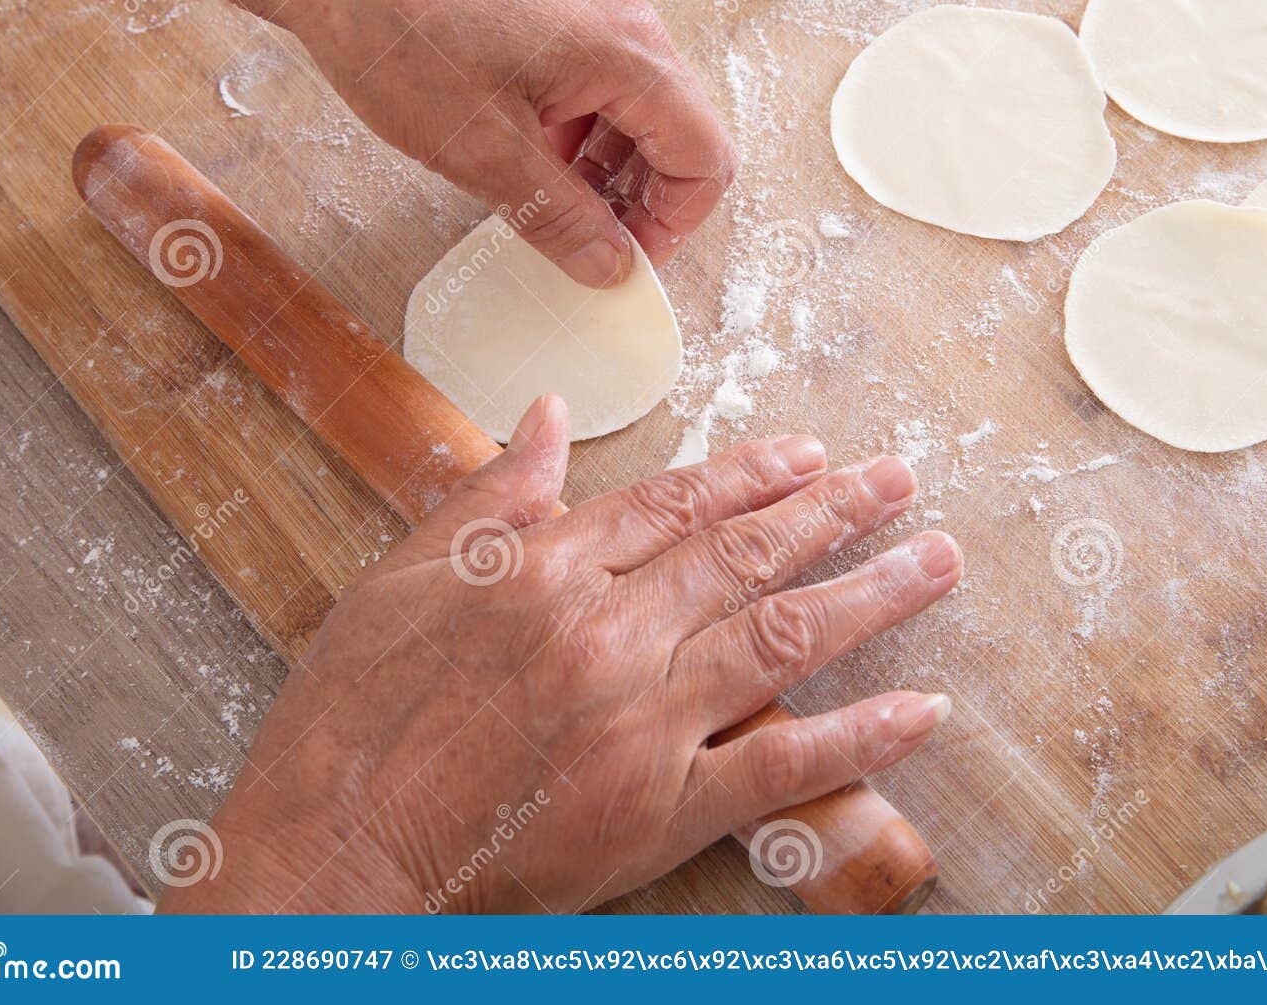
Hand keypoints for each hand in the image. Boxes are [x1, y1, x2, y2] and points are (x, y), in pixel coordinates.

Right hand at [160, 396, 960, 913]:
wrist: (330, 852)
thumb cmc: (351, 719)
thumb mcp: (403, 578)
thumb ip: (492, 494)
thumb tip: (548, 414)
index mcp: (545, 568)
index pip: (676, 502)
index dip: (753, 475)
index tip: (811, 455)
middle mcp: (608, 630)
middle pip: (746, 554)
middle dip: (835, 512)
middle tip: (900, 483)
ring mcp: (642, 721)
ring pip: (781, 637)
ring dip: (870, 595)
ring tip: (935, 561)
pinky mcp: (660, 811)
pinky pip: (782, 767)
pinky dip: (859, 738)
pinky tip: (920, 710)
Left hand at [260, 0, 736, 286]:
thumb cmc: (399, 32)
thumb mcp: (483, 152)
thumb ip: (562, 217)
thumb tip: (610, 266)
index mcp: (628, 51)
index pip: (703, 157)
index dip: (674, 225)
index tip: (627, 265)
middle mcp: (625, 18)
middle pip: (675, 130)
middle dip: (640, 199)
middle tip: (588, 248)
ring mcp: (591, 3)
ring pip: (634, 106)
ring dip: (605, 168)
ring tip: (550, 208)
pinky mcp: (554, 2)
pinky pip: (594, 77)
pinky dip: (577, 129)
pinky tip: (525, 157)